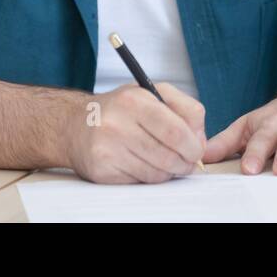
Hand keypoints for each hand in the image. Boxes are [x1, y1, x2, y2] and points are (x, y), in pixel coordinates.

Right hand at [64, 83, 205, 183]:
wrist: (76, 125)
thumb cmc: (122, 109)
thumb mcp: (154, 94)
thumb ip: (186, 110)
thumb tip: (201, 140)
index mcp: (135, 100)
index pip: (176, 131)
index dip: (193, 145)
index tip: (197, 150)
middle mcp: (117, 124)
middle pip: (168, 156)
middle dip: (185, 163)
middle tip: (188, 162)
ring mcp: (107, 149)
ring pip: (156, 173)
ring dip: (169, 172)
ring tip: (167, 162)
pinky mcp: (102, 170)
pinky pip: (140, 181)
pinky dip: (150, 177)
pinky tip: (145, 164)